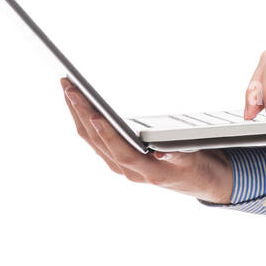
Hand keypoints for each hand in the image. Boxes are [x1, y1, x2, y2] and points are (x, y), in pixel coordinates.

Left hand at [60, 77, 233, 203]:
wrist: (197, 180)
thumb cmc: (196, 168)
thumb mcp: (193, 160)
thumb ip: (178, 156)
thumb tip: (162, 152)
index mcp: (145, 171)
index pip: (120, 152)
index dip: (107, 135)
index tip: (93, 114)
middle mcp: (127, 170)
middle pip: (97, 140)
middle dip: (81, 111)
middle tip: (69, 85)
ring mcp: (119, 163)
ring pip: (91, 138)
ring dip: (77, 112)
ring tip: (68, 87)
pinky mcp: (116, 156)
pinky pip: (94, 137)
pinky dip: (84, 117)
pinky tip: (78, 102)